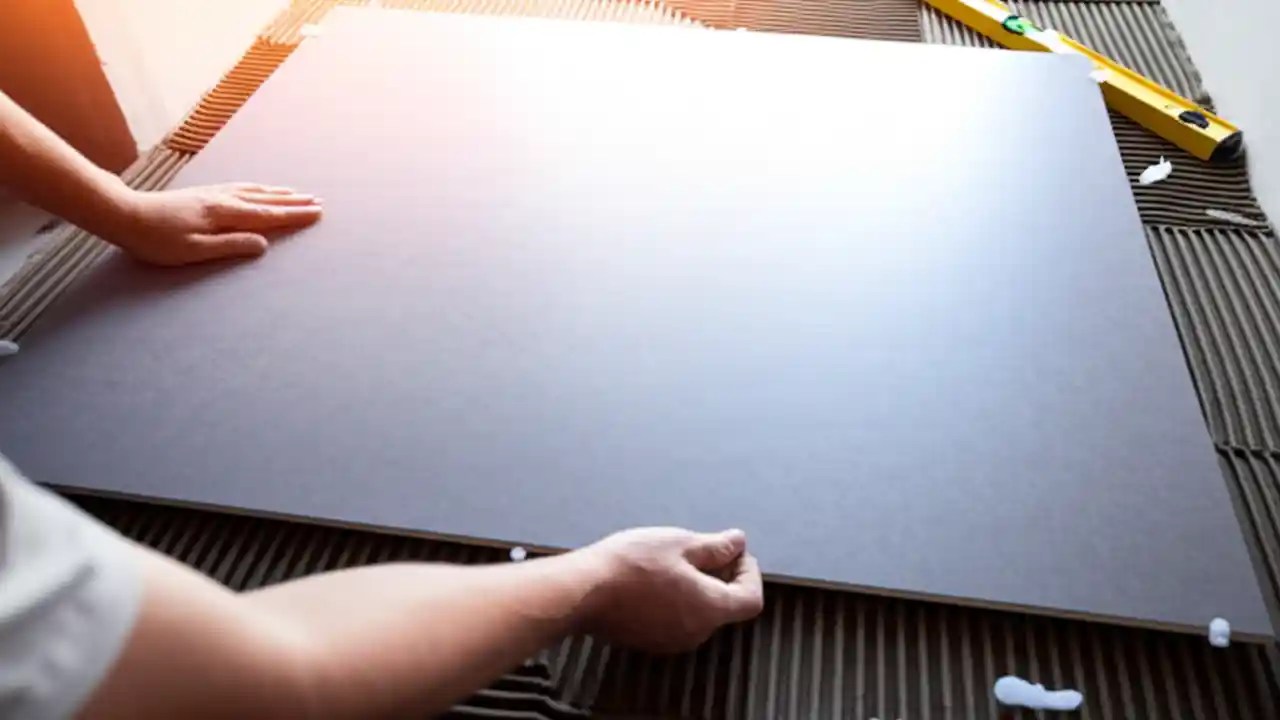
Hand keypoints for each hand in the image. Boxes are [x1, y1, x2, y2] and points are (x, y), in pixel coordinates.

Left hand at [102, 183, 322, 265]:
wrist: (125, 214)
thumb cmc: (157, 240)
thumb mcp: (195, 250)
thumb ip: (231, 246)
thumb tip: (263, 245)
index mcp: (223, 214)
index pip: (267, 215)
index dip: (293, 215)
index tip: (316, 213)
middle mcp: (222, 199)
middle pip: (265, 199)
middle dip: (293, 201)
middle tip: (317, 201)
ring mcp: (212, 194)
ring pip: (254, 191)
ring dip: (278, 193)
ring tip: (297, 193)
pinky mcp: (203, 193)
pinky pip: (240, 187)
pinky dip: (258, 188)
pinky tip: (259, 189)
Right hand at [578, 527, 763, 652]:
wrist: (582, 591)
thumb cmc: (633, 564)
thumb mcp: (680, 543)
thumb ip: (716, 547)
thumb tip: (739, 543)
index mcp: (711, 609)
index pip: (751, 599)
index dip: (749, 572)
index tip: (734, 552)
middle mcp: (696, 632)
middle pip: (725, 606)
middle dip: (722, 576)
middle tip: (703, 549)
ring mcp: (671, 641)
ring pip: (699, 613)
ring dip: (697, 587)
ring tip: (674, 560)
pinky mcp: (649, 641)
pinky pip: (676, 620)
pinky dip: (676, 600)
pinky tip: (654, 578)